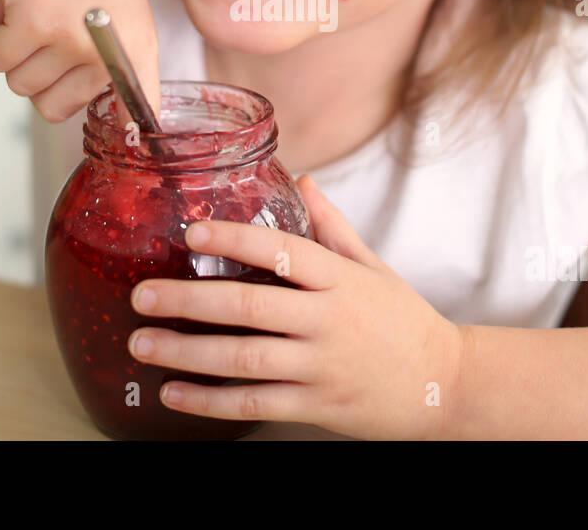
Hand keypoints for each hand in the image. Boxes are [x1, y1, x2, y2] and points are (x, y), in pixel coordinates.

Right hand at [0, 0, 160, 122]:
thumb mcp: (123, 10)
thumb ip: (119, 60)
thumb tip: (121, 125)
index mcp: (141, 47)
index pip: (138, 109)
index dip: (122, 129)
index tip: (121, 140)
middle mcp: (111, 49)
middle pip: (53, 107)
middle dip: (41, 76)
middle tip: (51, 31)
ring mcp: (71, 39)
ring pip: (20, 84)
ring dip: (17, 52)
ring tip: (37, 7)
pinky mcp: (32, 25)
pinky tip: (17, 1)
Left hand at [125, 175, 465, 439]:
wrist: (446, 386)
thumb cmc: (403, 321)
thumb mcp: (372, 268)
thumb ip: (332, 227)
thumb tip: (302, 180)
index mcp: (341, 280)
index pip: (282, 253)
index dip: (235, 242)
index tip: (191, 234)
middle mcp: (329, 321)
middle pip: (250, 308)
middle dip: (189, 302)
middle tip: (141, 295)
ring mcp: (322, 367)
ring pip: (245, 360)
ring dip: (188, 353)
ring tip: (142, 343)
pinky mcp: (318, 407)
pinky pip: (255, 404)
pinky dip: (210, 402)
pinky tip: (175, 394)